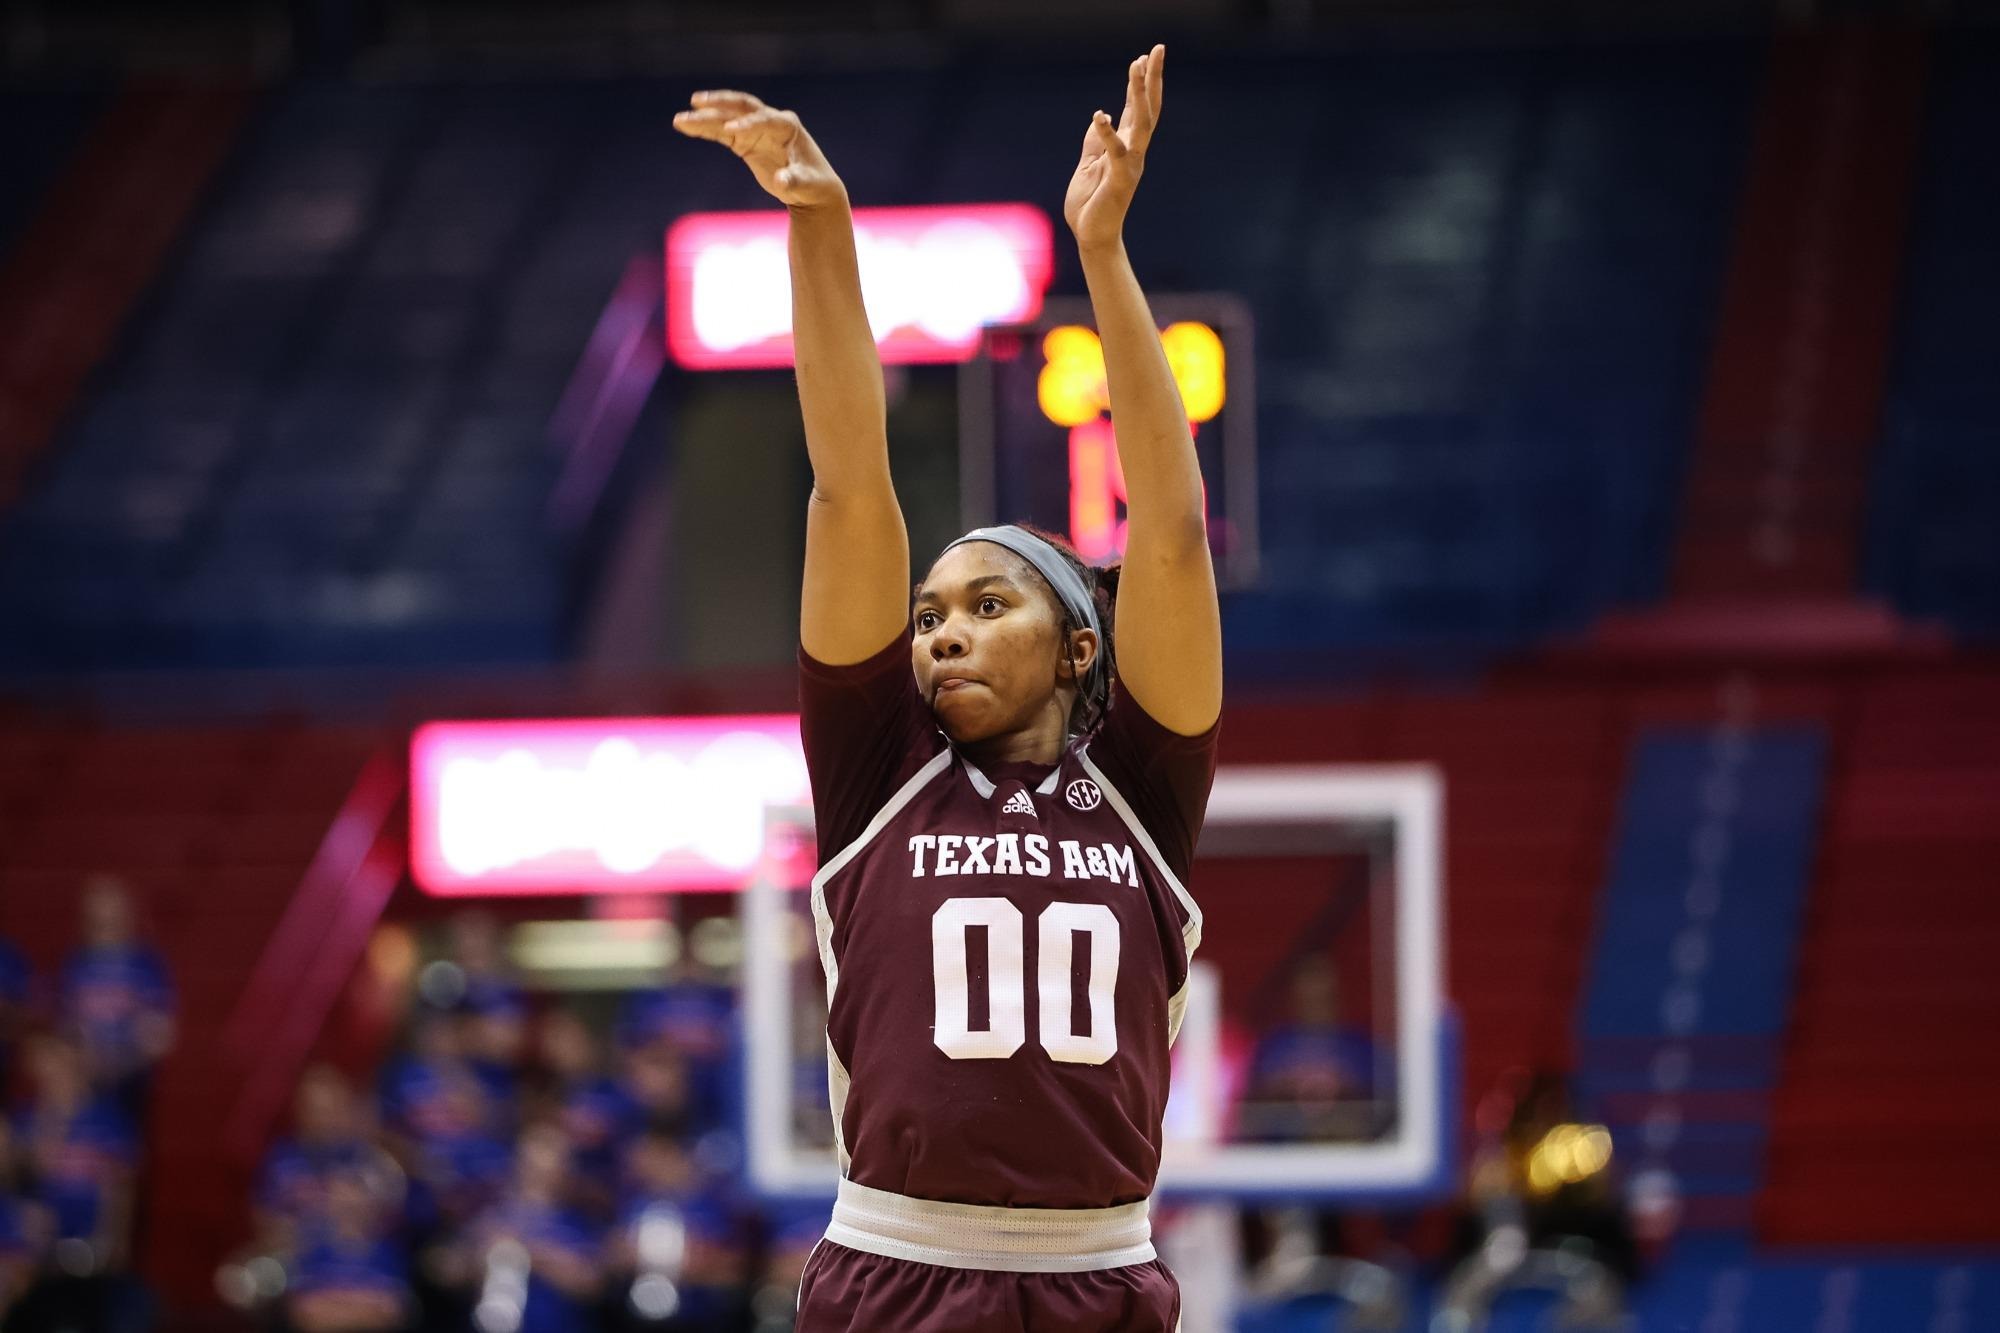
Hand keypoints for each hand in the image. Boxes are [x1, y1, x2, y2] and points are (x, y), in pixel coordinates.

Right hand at [673, 90, 846, 210]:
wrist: (811, 188)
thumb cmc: (813, 185)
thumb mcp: (807, 185)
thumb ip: (794, 182)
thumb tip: (782, 182)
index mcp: (788, 126)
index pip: (764, 119)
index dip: (748, 124)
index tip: (730, 131)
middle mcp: (770, 121)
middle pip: (742, 106)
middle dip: (720, 103)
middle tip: (696, 102)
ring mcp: (755, 129)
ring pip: (727, 117)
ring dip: (705, 116)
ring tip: (680, 119)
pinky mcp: (745, 140)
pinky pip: (721, 131)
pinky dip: (705, 129)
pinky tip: (685, 126)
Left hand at [1064, 45, 1163, 251]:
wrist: (1092, 236)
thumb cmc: (1090, 204)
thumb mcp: (1089, 165)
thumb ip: (1096, 142)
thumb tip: (1101, 119)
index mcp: (1126, 147)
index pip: (1138, 109)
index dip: (1141, 83)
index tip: (1145, 56)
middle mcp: (1134, 152)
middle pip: (1148, 108)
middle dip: (1152, 78)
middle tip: (1158, 49)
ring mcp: (1129, 164)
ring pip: (1140, 122)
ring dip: (1139, 93)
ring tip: (1138, 66)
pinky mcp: (1118, 179)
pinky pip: (1115, 152)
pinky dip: (1107, 133)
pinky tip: (1101, 115)